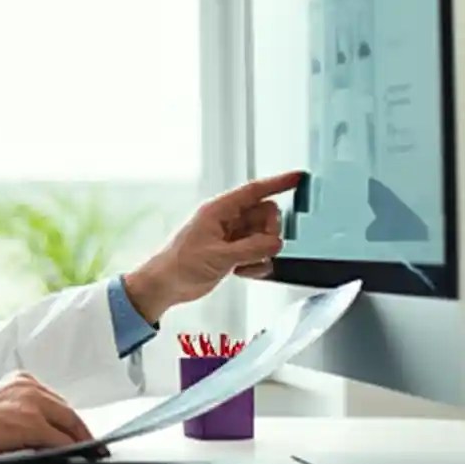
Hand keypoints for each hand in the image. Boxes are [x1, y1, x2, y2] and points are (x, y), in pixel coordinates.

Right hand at [0, 371, 100, 457]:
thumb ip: (20, 407)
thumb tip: (43, 427)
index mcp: (22, 380)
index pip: (56, 400)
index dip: (70, 418)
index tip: (81, 430)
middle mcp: (30, 386)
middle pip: (67, 410)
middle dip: (81, 429)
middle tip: (93, 445)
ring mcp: (33, 404)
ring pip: (69, 423)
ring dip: (81, 440)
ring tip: (91, 453)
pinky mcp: (32, 424)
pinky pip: (61, 440)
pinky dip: (71, 449)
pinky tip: (76, 458)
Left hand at [125, 170, 302, 322]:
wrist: (165, 285)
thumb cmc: (180, 264)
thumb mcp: (219, 256)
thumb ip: (252, 248)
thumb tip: (276, 243)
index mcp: (218, 210)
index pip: (254, 190)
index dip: (278, 183)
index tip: (299, 178)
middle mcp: (226, 219)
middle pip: (266, 215)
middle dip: (269, 232)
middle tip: (259, 249)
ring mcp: (231, 236)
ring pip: (264, 235)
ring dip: (262, 252)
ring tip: (242, 265)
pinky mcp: (233, 252)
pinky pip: (259, 253)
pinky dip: (257, 263)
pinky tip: (241, 272)